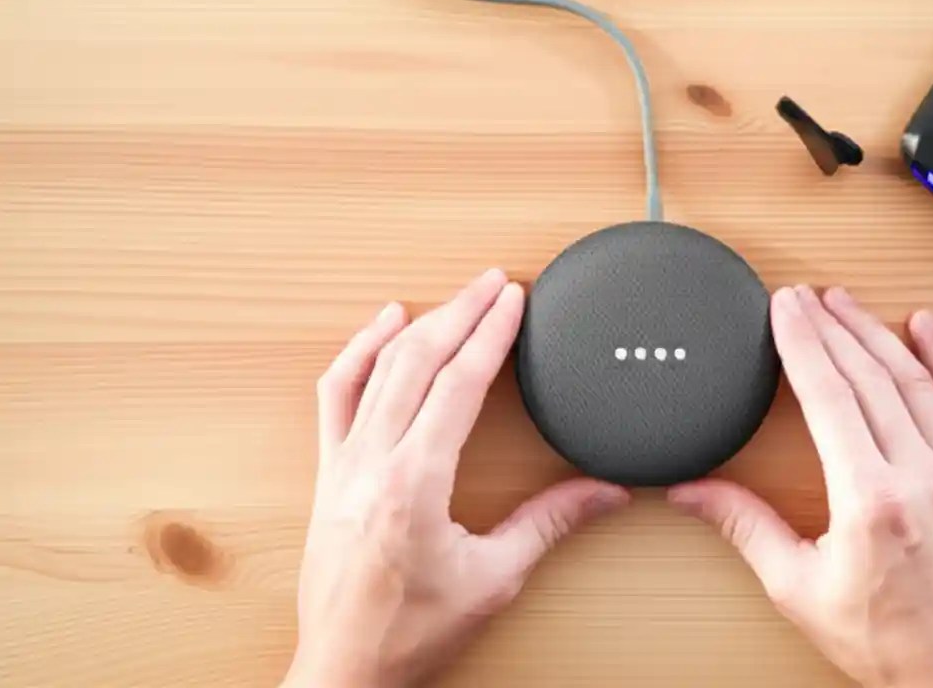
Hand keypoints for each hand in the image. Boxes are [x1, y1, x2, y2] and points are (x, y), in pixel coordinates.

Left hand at [285, 269, 629, 687]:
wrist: (345, 670)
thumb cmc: (410, 633)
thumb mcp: (493, 579)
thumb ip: (550, 524)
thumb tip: (604, 493)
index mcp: (414, 484)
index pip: (458, 386)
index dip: (489, 335)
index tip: (511, 300)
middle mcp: (370, 464)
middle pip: (416, 362)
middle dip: (459, 314)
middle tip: (492, 284)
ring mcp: (341, 465)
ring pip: (374, 371)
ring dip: (415, 326)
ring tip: (448, 297)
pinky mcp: (327, 474)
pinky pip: (335, 396)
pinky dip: (357, 355)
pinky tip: (376, 331)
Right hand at [668, 286, 932, 687]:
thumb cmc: (877, 641)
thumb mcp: (795, 587)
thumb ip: (744, 527)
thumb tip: (692, 491)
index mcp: (868, 501)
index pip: (830, 398)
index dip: (803, 345)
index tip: (785, 308)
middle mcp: (916, 479)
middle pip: (869, 378)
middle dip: (831, 328)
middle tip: (802, 296)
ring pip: (913, 383)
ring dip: (876, 334)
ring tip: (845, 302)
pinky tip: (926, 330)